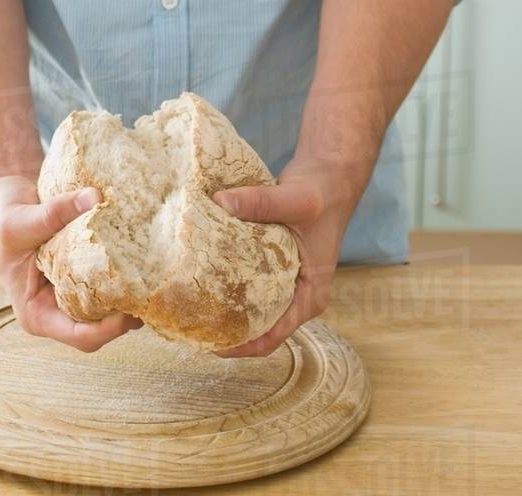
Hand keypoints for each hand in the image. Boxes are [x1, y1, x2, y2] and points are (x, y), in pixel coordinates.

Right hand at [0, 174, 143, 351]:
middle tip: (152, 287)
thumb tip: (96, 199)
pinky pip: (111, 275)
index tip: (132, 307)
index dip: (109, 329)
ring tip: (154, 271)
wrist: (3, 195)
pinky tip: (144, 250)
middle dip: (128, 311)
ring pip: (111, 302)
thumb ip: (56, 212)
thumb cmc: (1, 216)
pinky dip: (127, 267)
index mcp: (37, 312)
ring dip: (132, 290)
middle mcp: (58, 306)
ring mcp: (73, 288)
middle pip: (102, 324)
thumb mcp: (18, 220)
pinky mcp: (86, 267)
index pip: (79, 336)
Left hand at [209, 158, 358, 357]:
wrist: (330, 174)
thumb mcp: (293, 200)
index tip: (209, 344)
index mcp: (310, 295)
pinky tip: (203, 274)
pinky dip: (228, 280)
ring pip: (251, 304)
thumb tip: (218, 203)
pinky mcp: (272, 261)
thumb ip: (259, 203)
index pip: (273, 336)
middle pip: (258, 326)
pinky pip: (247, 280)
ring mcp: (286, 278)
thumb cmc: (321, 193)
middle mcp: (298, 294)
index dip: (241, 346)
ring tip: (192, 305)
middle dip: (227, 330)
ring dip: (225, 306)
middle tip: (191, 325)